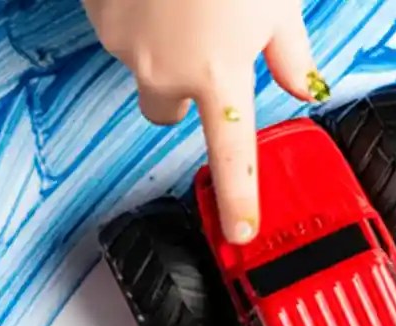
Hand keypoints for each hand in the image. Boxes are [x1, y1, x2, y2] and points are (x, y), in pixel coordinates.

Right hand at [83, 0, 329, 243]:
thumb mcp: (278, 4)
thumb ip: (290, 54)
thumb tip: (300, 86)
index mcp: (218, 74)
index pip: (229, 154)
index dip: (237, 197)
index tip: (240, 232)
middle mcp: (164, 69)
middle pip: (165, 111)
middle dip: (180, 92)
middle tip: (201, 50)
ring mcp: (123, 42)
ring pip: (140, 64)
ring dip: (158, 43)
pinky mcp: (95, 13)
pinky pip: (117, 28)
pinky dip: (134, 12)